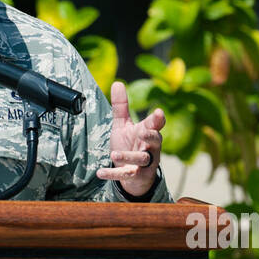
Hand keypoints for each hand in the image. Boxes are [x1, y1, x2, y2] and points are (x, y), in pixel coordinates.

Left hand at [96, 81, 163, 196]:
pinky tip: (100, 173)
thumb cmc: (131, 145)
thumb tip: (117, 83)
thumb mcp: (124, 125)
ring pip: (140, 159)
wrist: (135, 175)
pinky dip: (113, 174)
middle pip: (155, 141)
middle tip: (142, 132)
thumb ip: (121, 106)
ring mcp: (145, 164)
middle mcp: (150, 148)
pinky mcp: (136, 176)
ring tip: (114, 155)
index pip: (155, 125)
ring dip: (128, 157)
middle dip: (150, 137)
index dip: (158, 119)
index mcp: (148, 133)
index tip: (158, 112)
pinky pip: (126, 175)